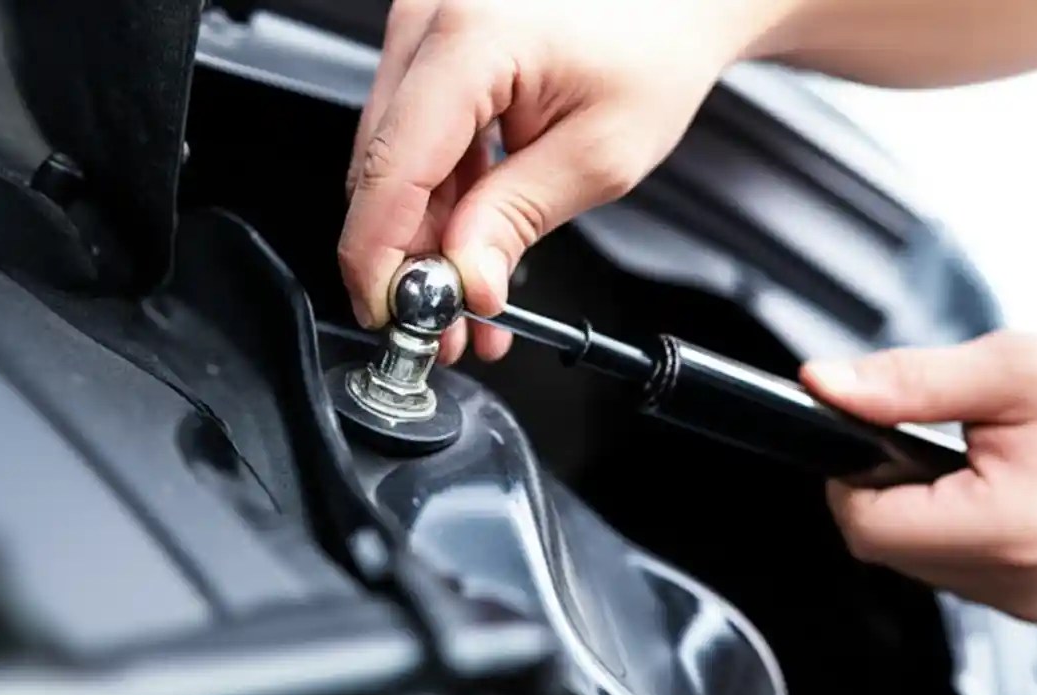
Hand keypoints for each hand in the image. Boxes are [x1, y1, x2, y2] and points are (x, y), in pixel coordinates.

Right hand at [336, 0, 789, 362]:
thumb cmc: (656, 43)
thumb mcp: (599, 153)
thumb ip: (517, 217)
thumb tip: (463, 276)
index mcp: (470, 39)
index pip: (393, 169)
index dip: (380, 255)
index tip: (392, 313)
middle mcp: (431, 21)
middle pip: (382, 168)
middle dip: (405, 257)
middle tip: (438, 323)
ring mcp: (427, 29)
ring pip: (395, 160)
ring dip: (424, 236)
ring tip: (464, 299)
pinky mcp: (435, 47)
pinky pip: (417, 136)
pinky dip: (441, 197)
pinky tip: (466, 248)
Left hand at [800, 330, 1036, 625]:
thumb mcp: (1013, 369)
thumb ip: (908, 381)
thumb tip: (828, 385)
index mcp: (1012, 528)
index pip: (865, 527)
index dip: (853, 473)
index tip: (872, 436)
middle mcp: (1026, 582)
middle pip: (889, 548)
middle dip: (893, 488)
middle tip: (939, 439)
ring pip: (924, 563)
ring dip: (928, 509)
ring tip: (984, 460)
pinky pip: (968, 571)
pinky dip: (966, 529)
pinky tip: (1003, 488)